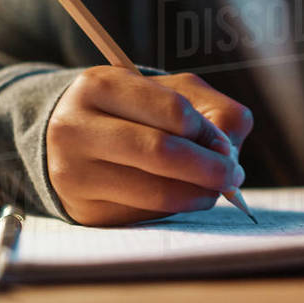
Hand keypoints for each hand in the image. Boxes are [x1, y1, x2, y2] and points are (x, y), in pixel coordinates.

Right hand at [46, 67, 253, 225]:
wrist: (71, 141)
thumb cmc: (133, 112)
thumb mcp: (168, 92)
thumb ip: (210, 110)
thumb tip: (228, 153)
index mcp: (100, 86)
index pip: (172, 110)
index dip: (209, 132)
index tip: (226, 145)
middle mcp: (76, 128)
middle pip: (161, 153)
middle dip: (210, 168)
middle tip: (232, 176)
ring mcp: (75, 173)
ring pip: (156, 193)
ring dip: (198, 195)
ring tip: (212, 190)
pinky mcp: (84, 211)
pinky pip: (146, 216)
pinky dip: (173, 209)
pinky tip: (177, 196)